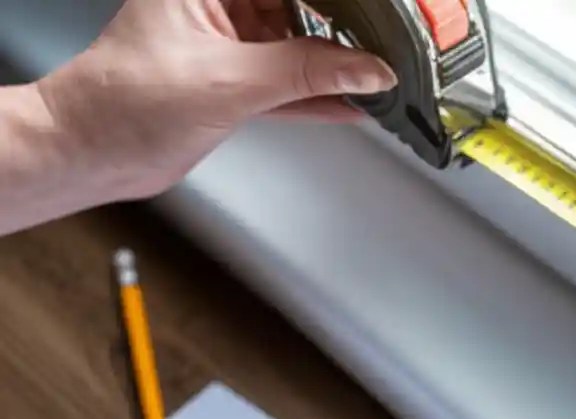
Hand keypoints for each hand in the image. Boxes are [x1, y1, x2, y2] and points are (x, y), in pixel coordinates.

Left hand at [35, 0, 395, 202]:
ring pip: (300, 46)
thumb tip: (366, 68)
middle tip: (391, 42)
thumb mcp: (228, 79)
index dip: (337, 1)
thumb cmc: (120, 101)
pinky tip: (356, 100)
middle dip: (347, 26)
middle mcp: (219, 3)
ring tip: (382, 73)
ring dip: (339, 65)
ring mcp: (229, 43)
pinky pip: (293, 83)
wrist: (91, 153)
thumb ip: (306, 71)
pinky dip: (322, 95)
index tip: (384, 10)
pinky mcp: (236, 82)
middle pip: (301, 6)